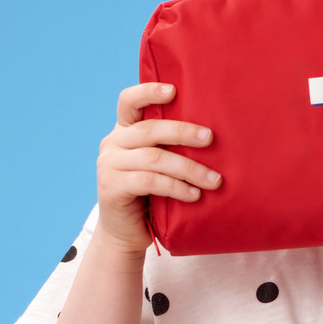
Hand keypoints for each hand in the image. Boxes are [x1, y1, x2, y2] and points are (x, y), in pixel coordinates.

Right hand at [94, 83, 221, 254]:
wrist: (126, 233)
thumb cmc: (150, 196)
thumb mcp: (158, 165)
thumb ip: (169, 147)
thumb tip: (212, 134)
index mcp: (123, 131)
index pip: (128, 101)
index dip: (148, 92)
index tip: (173, 90)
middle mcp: (112, 143)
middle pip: (149, 129)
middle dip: (183, 132)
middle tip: (210, 139)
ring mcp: (109, 165)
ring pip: (154, 158)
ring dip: (188, 168)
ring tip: (213, 180)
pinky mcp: (112, 187)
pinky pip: (149, 182)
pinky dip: (176, 187)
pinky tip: (194, 195)